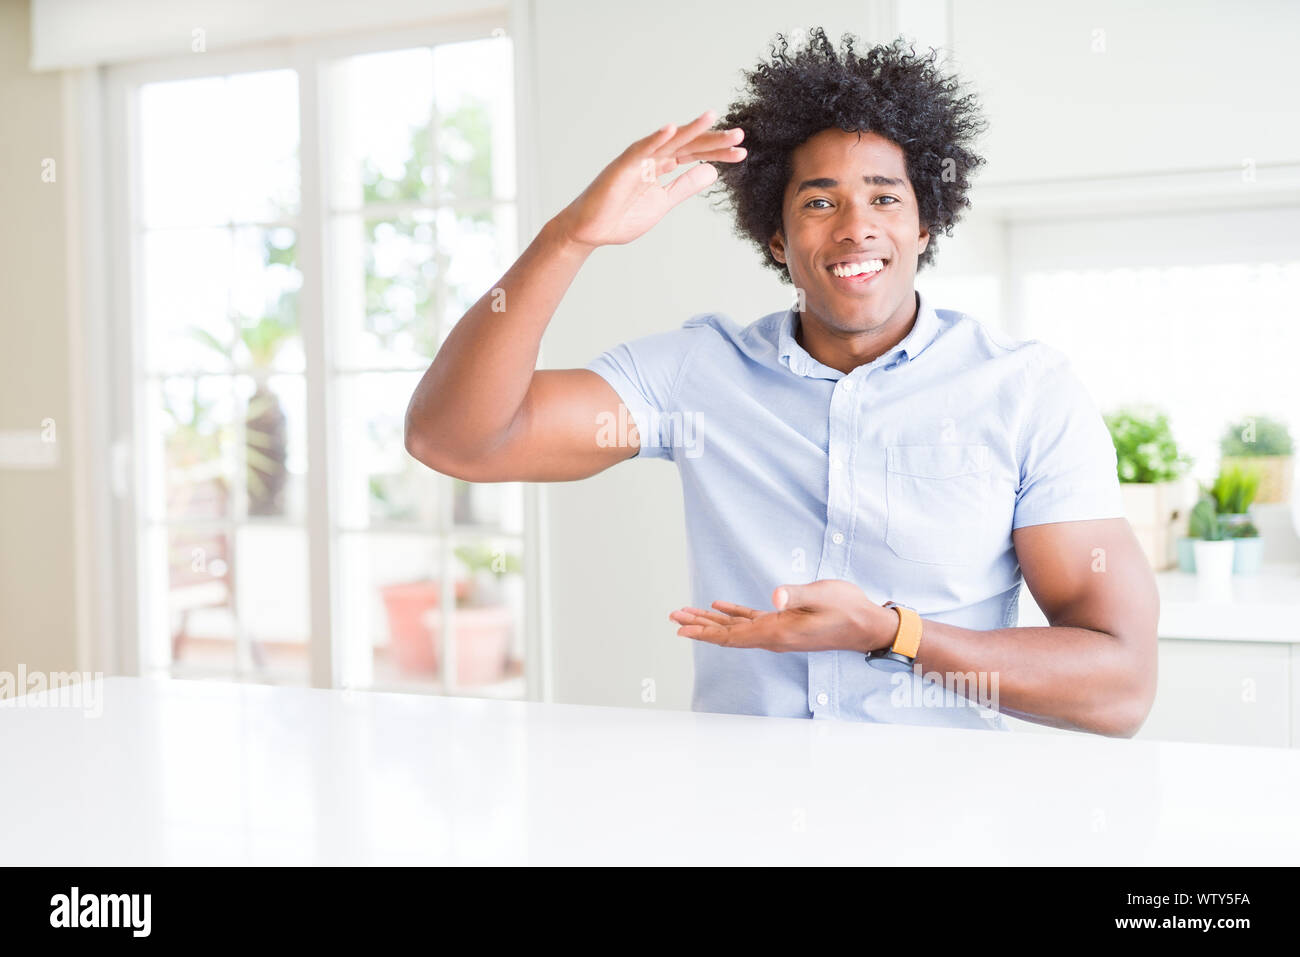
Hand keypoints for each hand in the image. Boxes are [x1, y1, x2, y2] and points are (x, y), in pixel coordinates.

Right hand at [552, 109, 745, 248]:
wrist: (590, 231)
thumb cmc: (621, 217)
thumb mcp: (663, 202)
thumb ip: (685, 186)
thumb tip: (712, 172)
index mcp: (661, 166)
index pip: (695, 154)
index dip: (718, 153)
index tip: (742, 153)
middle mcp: (651, 157)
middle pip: (687, 144)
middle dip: (713, 140)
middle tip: (740, 135)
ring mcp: (637, 160)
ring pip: (668, 141)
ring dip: (690, 129)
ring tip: (713, 118)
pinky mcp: (621, 167)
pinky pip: (640, 150)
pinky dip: (655, 139)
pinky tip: (672, 129)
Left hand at [668, 579, 893, 654]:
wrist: (867, 625)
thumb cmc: (847, 609)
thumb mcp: (821, 596)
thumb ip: (796, 596)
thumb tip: (774, 596)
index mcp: (777, 632)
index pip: (732, 636)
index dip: (704, 633)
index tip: (680, 630)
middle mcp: (773, 636)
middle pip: (727, 634)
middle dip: (699, 626)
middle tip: (673, 618)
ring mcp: (779, 632)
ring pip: (736, 629)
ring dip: (711, 621)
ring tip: (687, 614)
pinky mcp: (785, 624)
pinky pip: (751, 622)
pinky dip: (733, 615)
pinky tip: (720, 609)